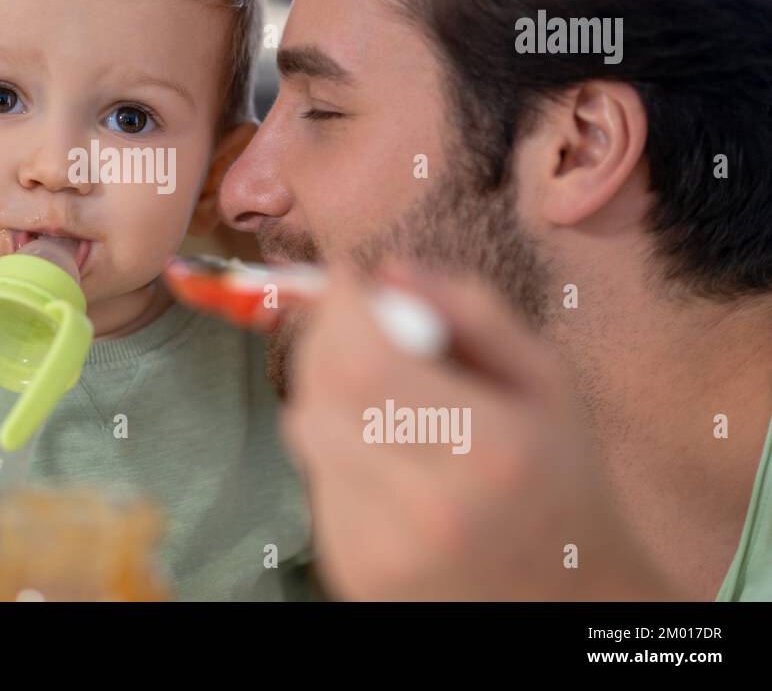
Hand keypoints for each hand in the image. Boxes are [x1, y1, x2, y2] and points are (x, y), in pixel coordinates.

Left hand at [282, 261, 678, 599]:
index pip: (365, 362)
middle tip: (359, 324)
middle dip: (326, 337)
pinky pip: (313, 474)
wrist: (567, 601)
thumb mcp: (548, 381)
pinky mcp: (351, 571)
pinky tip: (385, 456)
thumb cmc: (562, 481)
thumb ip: (471, 313)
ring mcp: (382, 549)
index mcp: (488, 451)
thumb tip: (389, 271)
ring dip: (327, 392)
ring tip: (387, 399)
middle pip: (321, 391)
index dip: (339, 307)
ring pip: (305, 429)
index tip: (345, 278)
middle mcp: (428, 508)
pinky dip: (334, 446)